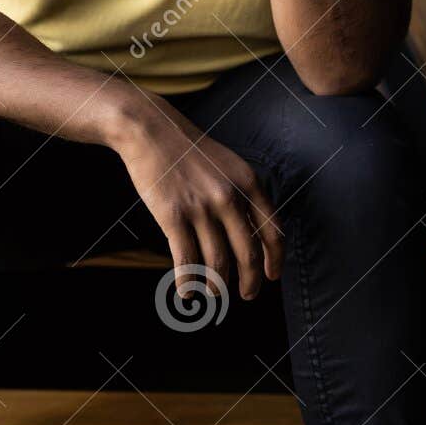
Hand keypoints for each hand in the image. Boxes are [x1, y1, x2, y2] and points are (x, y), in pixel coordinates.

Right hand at [113, 93, 284, 300]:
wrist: (151, 129)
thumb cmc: (188, 150)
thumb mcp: (228, 165)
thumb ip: (243, 195)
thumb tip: (253, 235)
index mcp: (248, 183)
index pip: (272, 232)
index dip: (274, 260)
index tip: (271, 276)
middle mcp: (229, 197)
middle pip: (248, 254)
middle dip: (250, 282)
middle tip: (247, 295)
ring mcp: (201, 207)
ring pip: (217, 263)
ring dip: (217, 286)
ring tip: (213, 292)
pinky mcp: (173, 216)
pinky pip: (186, 261)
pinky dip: (188, 283)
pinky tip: (187, 293)